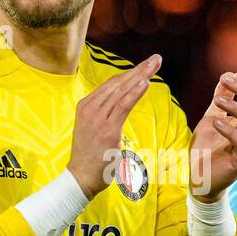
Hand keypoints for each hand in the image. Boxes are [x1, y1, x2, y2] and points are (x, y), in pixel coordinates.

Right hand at [67, 54, 161, 198]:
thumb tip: (120, 107)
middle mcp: (90, 107)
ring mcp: (97, 118)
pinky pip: (123, 106)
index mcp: (86, 105)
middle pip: (118, 82)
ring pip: (122, 90)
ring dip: (141, 75)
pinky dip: (135, 93)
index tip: (145, 65)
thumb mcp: (93, 129)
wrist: (80, 177)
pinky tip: (146, 82)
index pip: (111, 84)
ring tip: (155, 64)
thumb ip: (105, 115)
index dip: (130, 72)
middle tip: (156, 58)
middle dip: (139, 69)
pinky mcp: (107, 129)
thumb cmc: (90, 156)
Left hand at [190, 72, 236, 201]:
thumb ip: (220, 100)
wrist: (200, 179)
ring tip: (217, 100)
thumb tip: (226, 77)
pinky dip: (229, 130)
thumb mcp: (212, 118)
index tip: (230, 75)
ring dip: (235, 106)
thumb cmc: (207, 149)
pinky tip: (215, 123)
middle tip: (225, 80)